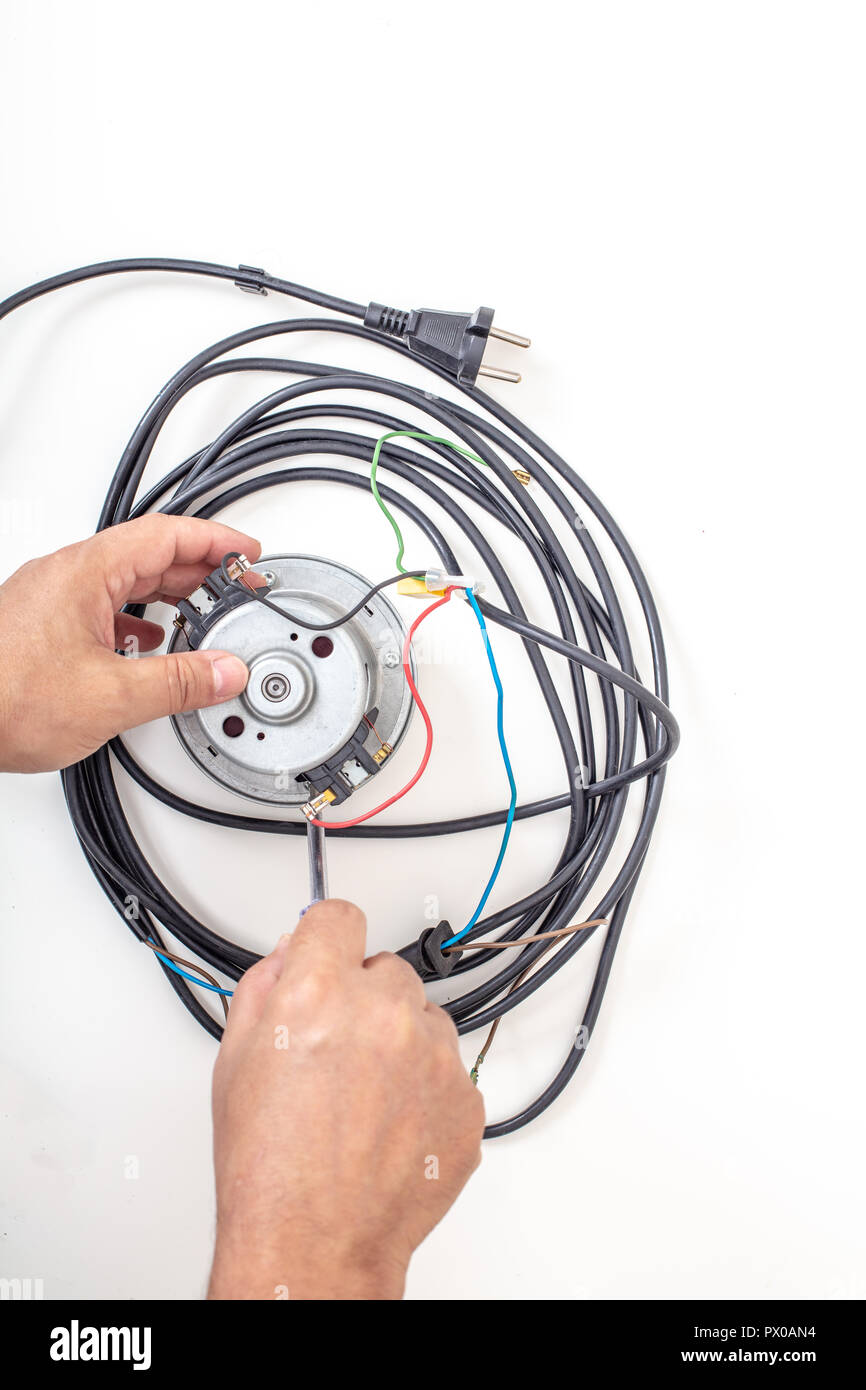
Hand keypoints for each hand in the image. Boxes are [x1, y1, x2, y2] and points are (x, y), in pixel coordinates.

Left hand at [0, 514, 261, 771]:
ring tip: (203, 613)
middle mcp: (64, 577)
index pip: (166, 535)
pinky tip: (146, 646)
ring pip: (122, 582)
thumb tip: (224, 672)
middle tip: (237, 584)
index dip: (215, 539)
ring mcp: (49, 601)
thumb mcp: (111, 696)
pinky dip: (135, 620)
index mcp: (85, 572)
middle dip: (198, 568)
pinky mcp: (38, 629)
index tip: (248, 551)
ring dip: (166, 594)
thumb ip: (179, 682)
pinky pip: (100, 608)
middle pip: (147, 554)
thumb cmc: (1, 697)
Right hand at [208, 901, 484, 1299]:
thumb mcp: (234, 1061)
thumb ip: (263, 989)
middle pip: (384, 969)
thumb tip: (290, 956)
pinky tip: (388, 1126)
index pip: (338, 916)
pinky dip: (426, 1089)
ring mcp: (433, 1056)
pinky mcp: (467, 1098)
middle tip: (335, 1053)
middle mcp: (383, 1013)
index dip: (326, 938)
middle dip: (362, 999)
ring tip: (361, 1101)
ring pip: (423, 1019)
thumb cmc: (269, 1168)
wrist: (314, 1244)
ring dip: (399, 1043)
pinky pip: (449, 1070)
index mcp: (317, 993)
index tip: (328, 952)